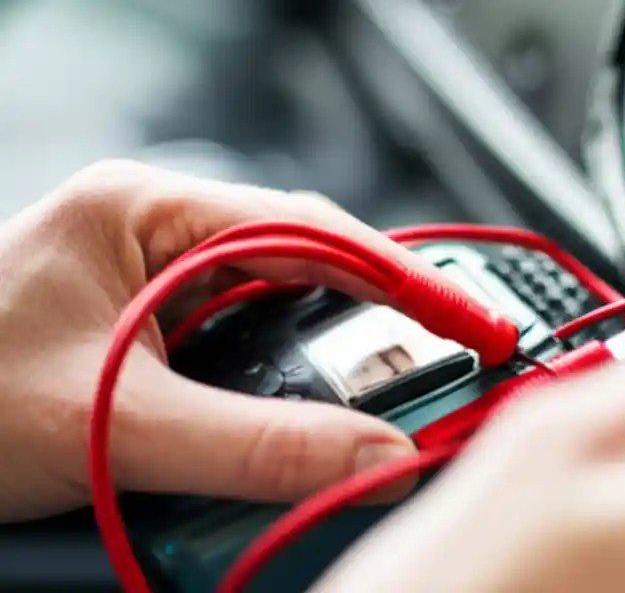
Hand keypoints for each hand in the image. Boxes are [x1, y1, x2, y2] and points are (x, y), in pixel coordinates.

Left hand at [0, 161, 426, 521]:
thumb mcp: (111, 424)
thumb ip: (253, 445)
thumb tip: (375, 456)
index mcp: (141, 210)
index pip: (310, 229)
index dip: (402, 277)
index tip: (471, 321)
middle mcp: (149, 233)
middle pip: (301, 265)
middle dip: (370, 322)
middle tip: (439, 371)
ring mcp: (144, 282)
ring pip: (272, 311)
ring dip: (320, 359)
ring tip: (378, 402)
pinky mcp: (139, 332)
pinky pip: (235, 347)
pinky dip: (275, 385)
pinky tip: (297, 420)